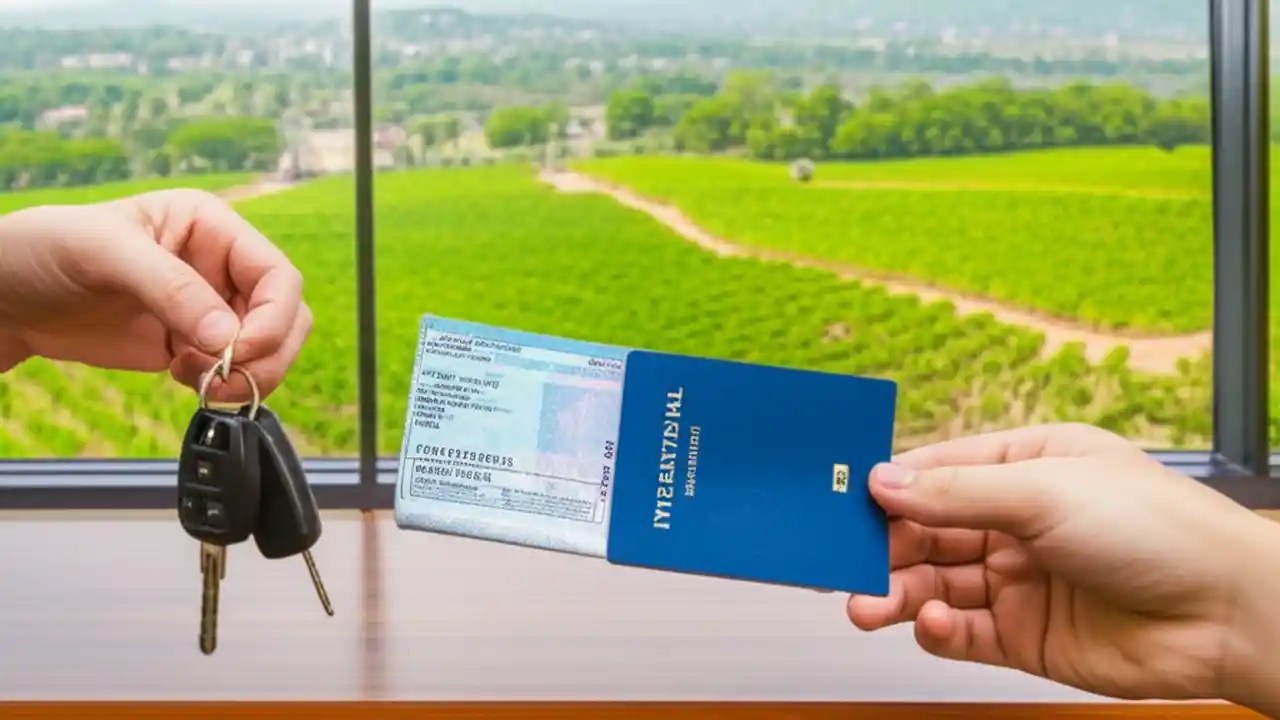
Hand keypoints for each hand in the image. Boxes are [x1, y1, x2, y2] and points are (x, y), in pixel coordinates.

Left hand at [0, 188, 309, 400]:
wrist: (4, 297)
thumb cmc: (46, 249)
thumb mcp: (106, 252)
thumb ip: (171, 289)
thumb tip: (228, 338)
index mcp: (212, 227)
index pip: (278, 275)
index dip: (275, 316)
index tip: (242, 349)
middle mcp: (221, 267)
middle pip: (287, 317)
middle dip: (267, 352)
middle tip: (221, 375)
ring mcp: (209, 309)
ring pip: (271, 348)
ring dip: (249, 374)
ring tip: (196, 380)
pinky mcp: (192, 345)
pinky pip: (235, 370)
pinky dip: (221, 385)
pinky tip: (179, 376)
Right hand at [846, 423, 1279, 714]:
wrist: (1226, 614)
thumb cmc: (1157, 529)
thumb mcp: (1045, 492)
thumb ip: (956, 492)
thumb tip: (883, 481)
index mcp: (1025, 466)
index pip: (936, 471)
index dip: (887, 486)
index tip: (838, 500)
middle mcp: (1017, 521)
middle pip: (926, 531)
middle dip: (882, 547)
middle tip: (841, 562)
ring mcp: (1019, 580)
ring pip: (934, 583)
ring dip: (896, 592)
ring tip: (866, 605)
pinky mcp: (1024, 635)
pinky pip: (961, 631)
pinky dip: (937, 628)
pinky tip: (932, 622)